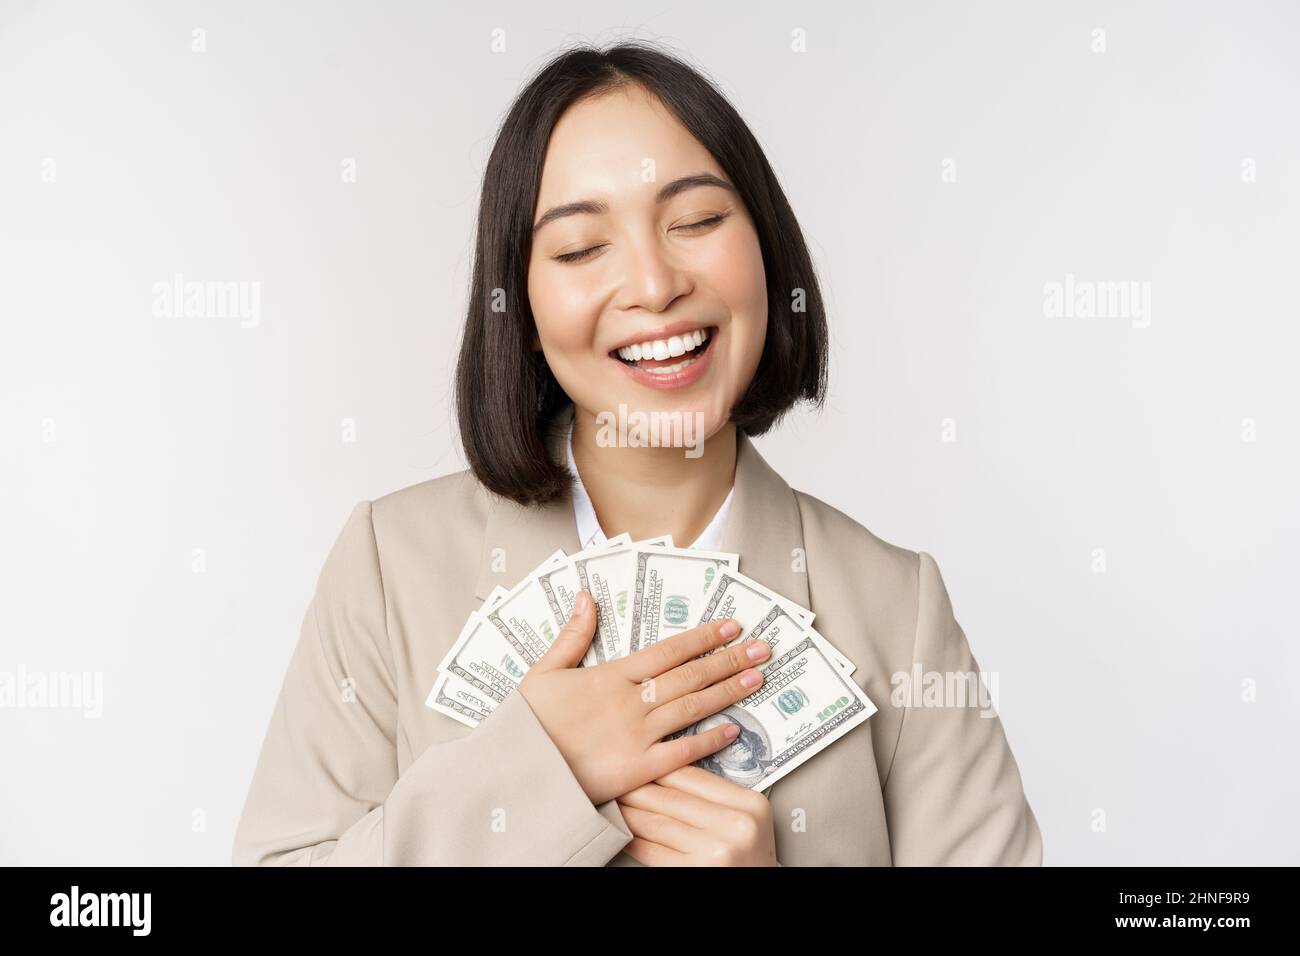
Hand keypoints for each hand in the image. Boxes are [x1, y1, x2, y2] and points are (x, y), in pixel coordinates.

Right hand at [517, 591, 771, 805]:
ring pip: (692, 707)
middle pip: (689, 674)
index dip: (703, 637)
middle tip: (762, 648)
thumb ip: (572, 635)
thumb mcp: (544, 671)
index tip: (731, 626)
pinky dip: (709, 739)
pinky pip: (682, 752)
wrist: (517, 771)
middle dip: (729, 659)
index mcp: (610, 675)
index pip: (668, 650)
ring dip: (728, 691)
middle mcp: (630, 701)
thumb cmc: (526, 723)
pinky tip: (734, 729)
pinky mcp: (638, 769)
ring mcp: (637, 735)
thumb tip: (587, 596)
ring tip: (757, 678)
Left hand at [616, 765, 777, 865]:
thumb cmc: (749, 860)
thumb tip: (668, 773)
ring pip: (657, 823)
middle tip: (617, 778)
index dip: (659, 767)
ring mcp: (715, 850)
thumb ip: (717, 797)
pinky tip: (623, 832)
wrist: (759, 891)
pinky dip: (633, 840)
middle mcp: (735, 825)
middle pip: (671, 798)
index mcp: (749, 804)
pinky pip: (652, 851)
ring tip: (614, 802)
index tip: (639, 761)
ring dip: (629, 812)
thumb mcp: (746, 821)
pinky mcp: (695, 871)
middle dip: (637, 788)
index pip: (693, 776)